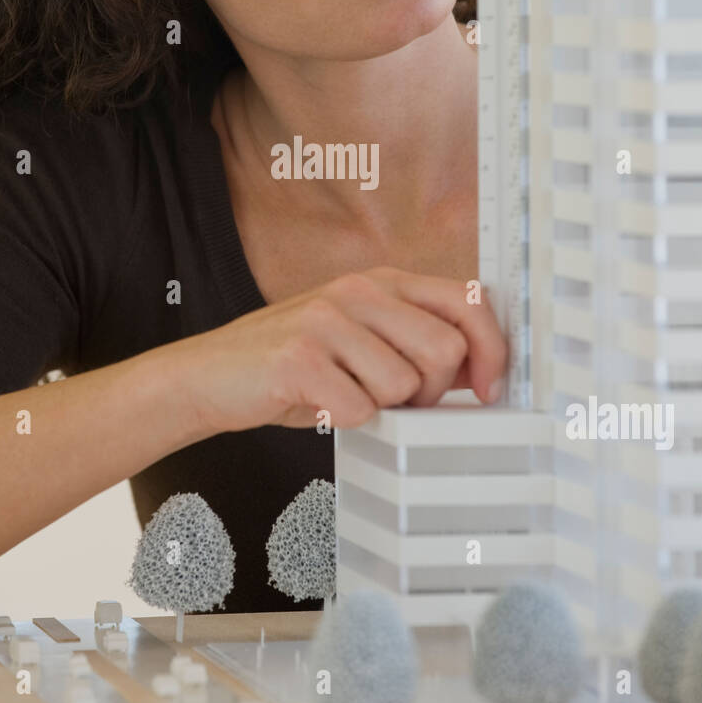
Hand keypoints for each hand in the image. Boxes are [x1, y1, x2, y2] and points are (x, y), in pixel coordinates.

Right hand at [177, 266, 507, 432]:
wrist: (209, 375)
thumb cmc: (294, 364)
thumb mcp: (360, 337)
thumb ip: (414, 340)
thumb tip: (482, 369)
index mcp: (381, 281)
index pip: (467, 301)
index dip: (492, 349)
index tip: (489, 388)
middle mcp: (358, 290)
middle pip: (444, 349)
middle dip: (432, 391)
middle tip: (398, 402)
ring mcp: (327, 320)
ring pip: (402, 384)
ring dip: (381, 408)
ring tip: (345, 396)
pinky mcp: (299, 357)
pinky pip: (358, 409)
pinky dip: (343, 421)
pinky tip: (317, 405)